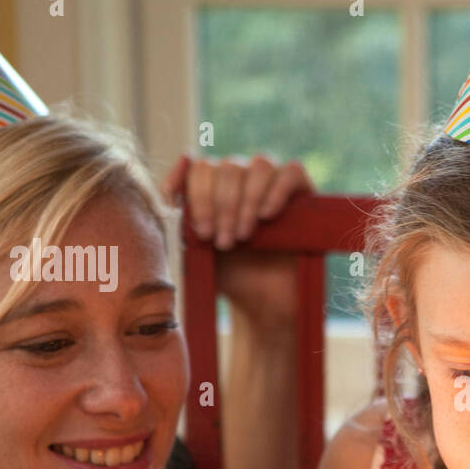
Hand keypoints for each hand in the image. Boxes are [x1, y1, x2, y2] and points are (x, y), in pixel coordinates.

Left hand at [162, 154, 313, 331]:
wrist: (267, 303)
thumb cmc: (229, 276)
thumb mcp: (193, 251)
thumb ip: (176, 223)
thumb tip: (165, 190)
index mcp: (216, 185)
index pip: (202, 168)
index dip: (199, 196)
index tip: (201, 232)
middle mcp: (244, 177)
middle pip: (228, 167)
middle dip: (222, 206)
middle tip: (224, 243)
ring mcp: (275, 181)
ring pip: (259, 166)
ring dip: (247, 201)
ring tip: (244, 235)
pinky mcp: (304, 192)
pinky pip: (291, 172)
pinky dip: (276, 190)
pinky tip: (267, 216)